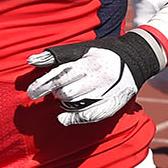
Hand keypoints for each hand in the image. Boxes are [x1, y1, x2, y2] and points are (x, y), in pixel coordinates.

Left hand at [25, 33, 162, 125]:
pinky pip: (88, 116)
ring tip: (63, 96)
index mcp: (89, 61)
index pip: (61, 74)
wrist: (136, 58)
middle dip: (54, 93)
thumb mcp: (82, 49)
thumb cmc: (102, 53)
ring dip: (64, 101)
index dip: (43, 84)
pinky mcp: (113, 103)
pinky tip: (63, 117)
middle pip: (66, 92)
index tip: (31, 91)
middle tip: (48, 93)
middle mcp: (99, 76)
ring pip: (75, 103)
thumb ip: (58, 55)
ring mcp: (106, 92)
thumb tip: (31, 60)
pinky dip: (73, 118)